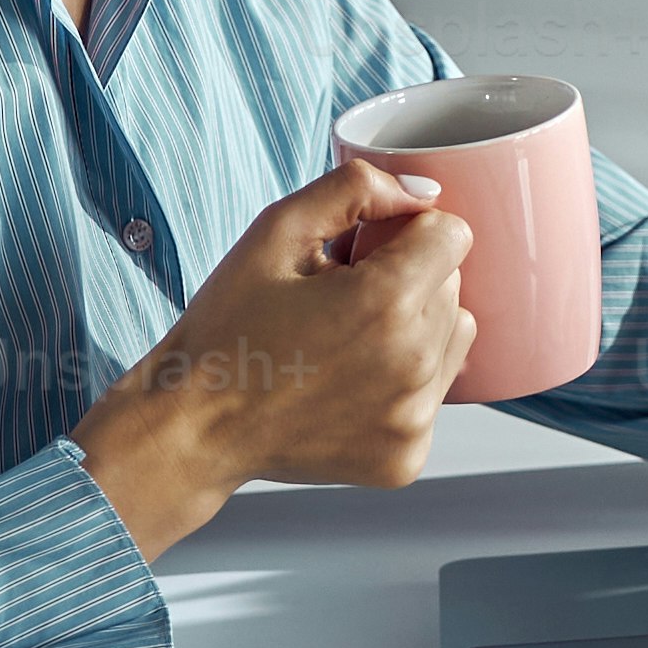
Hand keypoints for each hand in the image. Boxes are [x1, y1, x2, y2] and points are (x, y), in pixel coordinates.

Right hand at [76, 162, 470, 554]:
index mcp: (385, 302)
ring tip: (346, 341)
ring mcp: (412, 419)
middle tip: (340, 299)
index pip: (454, 235)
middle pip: (454, 288)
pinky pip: (432, 394)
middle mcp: (412, 364)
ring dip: (414, 329)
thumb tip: (424, 192)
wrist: (193, 426)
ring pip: (453, 339)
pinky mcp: (407, 457)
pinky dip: (402, 383)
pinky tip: (346, 384)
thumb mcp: (275, 231)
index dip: (407, 233)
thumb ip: (356, 189)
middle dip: (408, 280)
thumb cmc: (228, 326)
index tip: (363, 252)